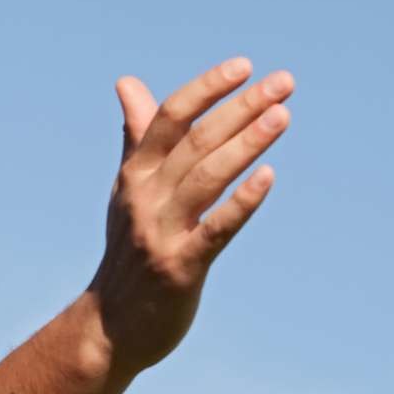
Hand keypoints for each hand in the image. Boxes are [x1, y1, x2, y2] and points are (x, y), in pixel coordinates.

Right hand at [88, 56, 293, 374]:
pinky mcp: (179, 269)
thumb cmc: (128, 253)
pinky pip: (214, 230)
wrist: (108, 327)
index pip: (168, 119)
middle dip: (241, 108)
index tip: (244, 66)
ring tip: (283, 116)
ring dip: (246, 144)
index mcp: (134, 177)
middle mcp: (143, 200)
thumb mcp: (128, 191)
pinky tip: (268, 177)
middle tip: (285, 82)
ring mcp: (159, 234)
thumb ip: (136, 137)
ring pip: (206, 178)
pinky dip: (241, 203)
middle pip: (196, 142)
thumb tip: (127, 83)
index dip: (206, 89)